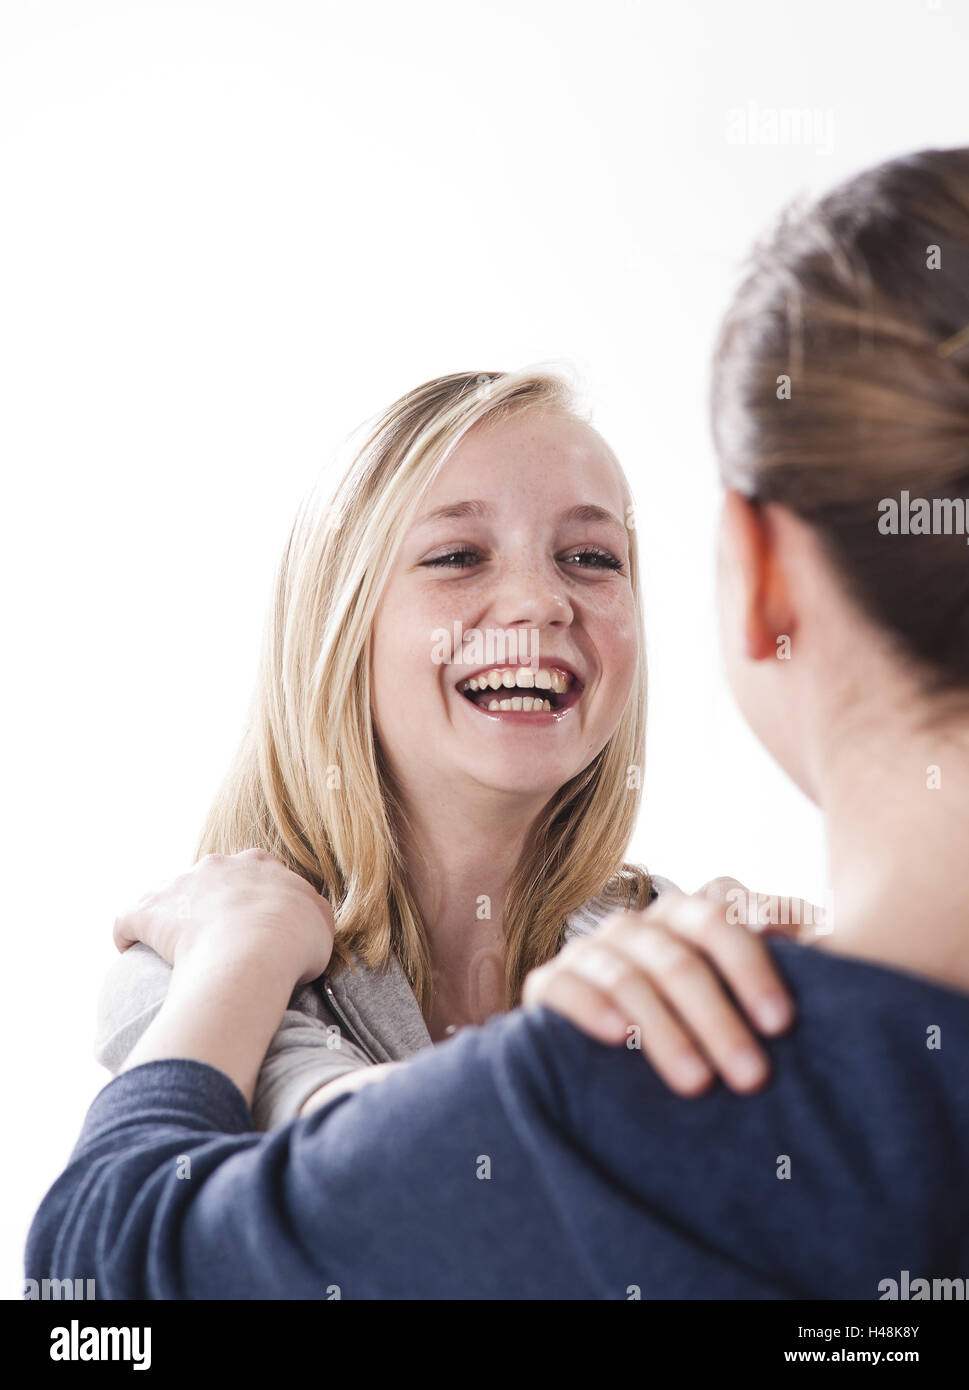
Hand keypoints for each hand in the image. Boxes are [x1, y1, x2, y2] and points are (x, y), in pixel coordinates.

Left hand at [112, 848, 334, 985]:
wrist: (255, 951)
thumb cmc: (294, 940)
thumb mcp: (321, 925)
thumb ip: (310, 917)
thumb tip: (304, 923)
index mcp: (260, 864)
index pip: (253, 873)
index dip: (253, 900)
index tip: (256, 925)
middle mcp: (218, 865)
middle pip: (209, 880)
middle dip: (210, 903)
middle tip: (219, 939)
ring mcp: (182, 884)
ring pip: (169, 895)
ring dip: (170, 917)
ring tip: (172, 950)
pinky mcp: (149, 909)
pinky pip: (129, 918)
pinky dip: (128, 932)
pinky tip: (130, 949)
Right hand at [522, 886, 796, 1095]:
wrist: (612, 1044)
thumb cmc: (704, 1017)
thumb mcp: (747, 986)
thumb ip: (788, 953)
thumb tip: (821, 928)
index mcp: (688, 914)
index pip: (721, 919)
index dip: (752, 967)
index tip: (782, 1024)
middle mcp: (639, 925)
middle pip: (680, 960)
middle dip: (718, 1020)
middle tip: (752, 1076)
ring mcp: (591, 950)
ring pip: (629, 978)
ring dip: (665, 1031)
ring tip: (697, 1083)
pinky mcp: (549, 982)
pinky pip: (565, 986)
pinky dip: (591, 1007)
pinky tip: (618, 1036)